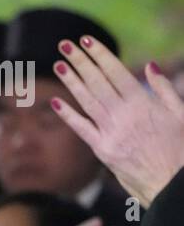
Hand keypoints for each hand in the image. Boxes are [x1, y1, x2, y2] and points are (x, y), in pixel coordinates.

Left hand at [51, 39, 183, 206]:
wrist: (174, 185)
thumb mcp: (182, 115)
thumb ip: (164, 90)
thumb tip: (149, 66)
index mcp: (145, 104)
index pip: (116, 72)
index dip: (100, 55)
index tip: (86, 40)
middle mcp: (125, 116)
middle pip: (97, 83)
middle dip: (80, 62)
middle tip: (64, 45)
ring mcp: (111, 133)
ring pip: (86, 102)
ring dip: (71, 82)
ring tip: (58, 65)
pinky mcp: (103, 151)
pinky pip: (82, 129)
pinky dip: (68, 115)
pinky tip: (55, 102)